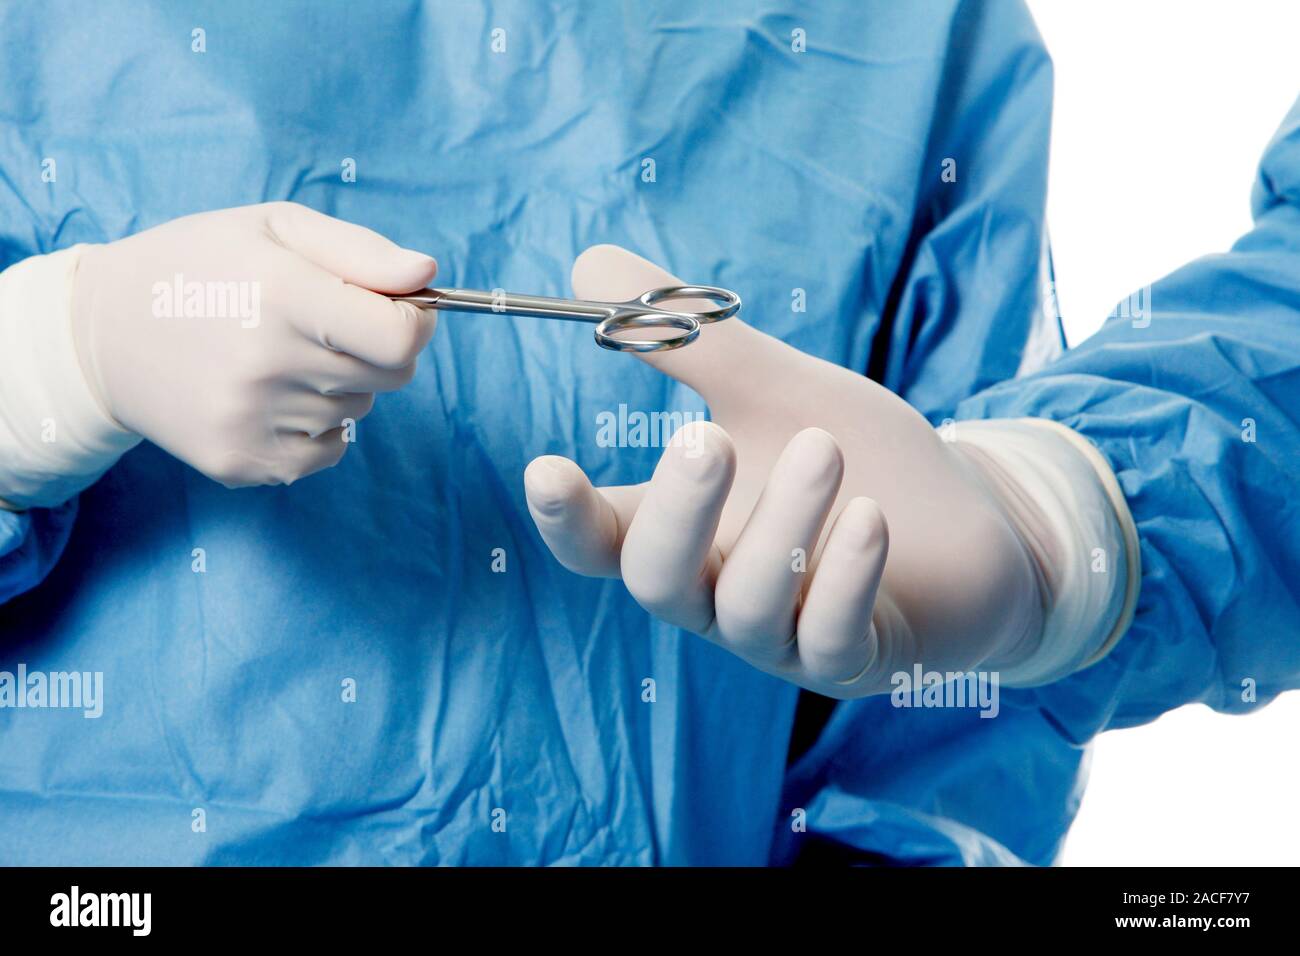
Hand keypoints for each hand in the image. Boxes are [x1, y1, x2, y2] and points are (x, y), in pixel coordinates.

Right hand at [70, 202, 437, 486]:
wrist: (99, 334)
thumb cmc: (199, 266)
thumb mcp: (273, 228)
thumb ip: (360, 252)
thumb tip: (427, 275)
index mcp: (282, 296)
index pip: (401, 339)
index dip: (416, 322)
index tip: (400, 309)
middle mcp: (268, 365)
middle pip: (391, 376)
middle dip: (376, 346)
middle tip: (321, 324)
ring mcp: (252, 421)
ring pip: (358, 410)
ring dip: (338, 384)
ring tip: (274, 353)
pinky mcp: (241, 462)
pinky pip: (328, 450)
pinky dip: (315, 425)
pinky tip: (265, 393)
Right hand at [524, 246, 1044, 697]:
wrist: (968, 518)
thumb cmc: (861, 457)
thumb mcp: (776, 388)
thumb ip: (686, 337)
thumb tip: (588, 262)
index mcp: (686, 529)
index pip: (602, 540)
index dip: (566, 516)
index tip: (544, 468)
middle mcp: (718, 590)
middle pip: (656, 579)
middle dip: (677, 512)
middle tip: (707, 438)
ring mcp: (784, 634)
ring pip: (746, 606)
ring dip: (780, 525)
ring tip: (821, 447)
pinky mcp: (853, 660)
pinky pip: (830, 640)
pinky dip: (843, 578)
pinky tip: (870, 516)